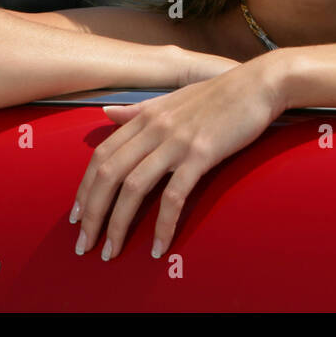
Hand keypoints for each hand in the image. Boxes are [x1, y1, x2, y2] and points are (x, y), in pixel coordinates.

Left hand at [70, 53, 286, 259]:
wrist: (258, 84)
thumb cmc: (218, 93)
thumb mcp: (172, 99)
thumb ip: (137, 110)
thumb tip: (106, 113)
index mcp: (144, 116)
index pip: (101, 156)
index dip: (84, 189)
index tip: (77, 217)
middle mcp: (154, 128)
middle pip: (109, 175)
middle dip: (93, 214)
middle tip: (86, 245)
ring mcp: (176, 141)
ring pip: (133, 187)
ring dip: (118, 224)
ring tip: (112, 252)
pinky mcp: (201, 154)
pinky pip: (174, 196)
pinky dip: (162, 224)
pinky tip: (159, 246)